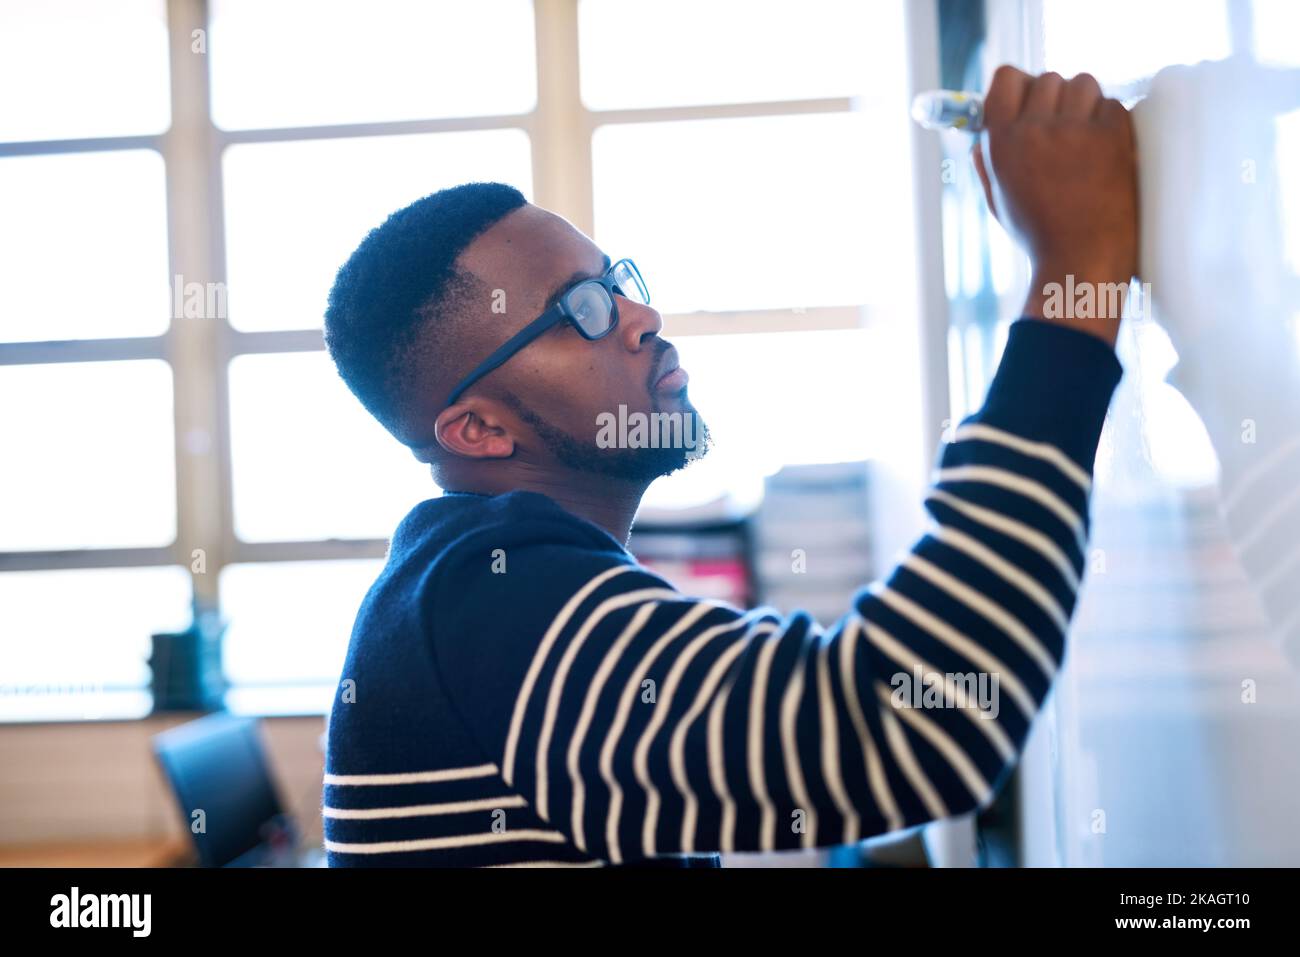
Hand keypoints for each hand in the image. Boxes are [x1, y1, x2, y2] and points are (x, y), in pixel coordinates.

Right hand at [973, 66, 1137, 344]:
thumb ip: (987, 162)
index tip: (1027, 102)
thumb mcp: (998, 200)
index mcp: (1002, 142)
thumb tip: (981, 135)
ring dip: (1084, 102)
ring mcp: (1077, 130)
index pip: (1007, 77)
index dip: (1019, 86)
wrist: (1082, 259)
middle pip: (1047, 78)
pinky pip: (1112, 103)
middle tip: (1060, 126)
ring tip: (1084, 133)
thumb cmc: (1039, 235)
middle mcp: (1036, 129)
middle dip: (1054, 98)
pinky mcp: (1113, 135)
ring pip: (1083, 83)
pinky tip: (1104, 148)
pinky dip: (1109, 119)